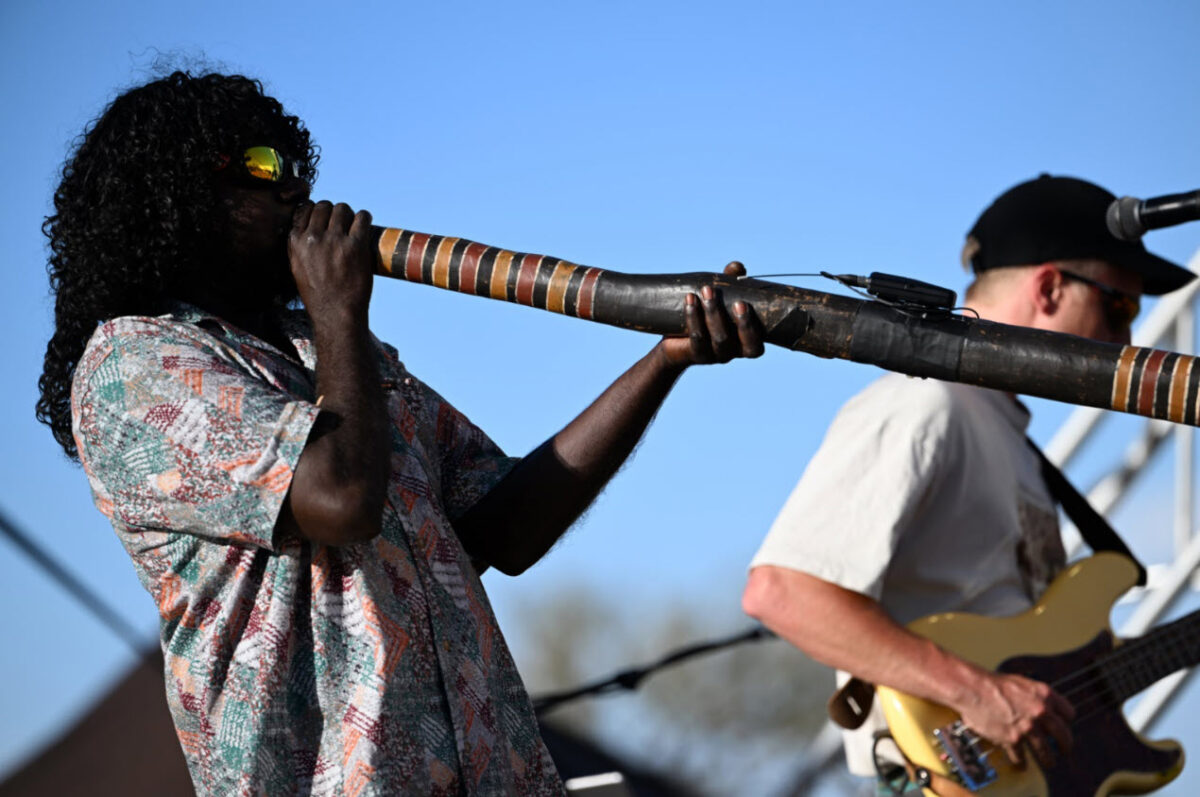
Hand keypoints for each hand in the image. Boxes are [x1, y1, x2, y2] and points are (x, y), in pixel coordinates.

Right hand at [289, 200, 374, 324]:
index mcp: (296, 242)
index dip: (317, 212)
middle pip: (325, 206)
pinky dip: (364, 218)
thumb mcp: (297, 268)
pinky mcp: (356, 246)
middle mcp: (314, 238)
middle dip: (333, 212)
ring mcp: (335, 241)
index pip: (305, 209)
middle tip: (341, 224)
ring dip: (349, 215)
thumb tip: (307, 228)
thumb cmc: (318, 295)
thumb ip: (299, 247)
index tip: (325, 220)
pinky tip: (365, 226)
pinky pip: (362, 217)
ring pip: (343, 209)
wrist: (336, 314)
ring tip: (353, 226)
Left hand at [658, 261, 765, 367]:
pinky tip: (690, 300)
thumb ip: (731, 283)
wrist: (676, 338)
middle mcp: (732, 353)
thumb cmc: (706, 315)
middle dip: (741, 323)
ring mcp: (714, 356)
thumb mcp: (720, 298)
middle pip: (742, 343)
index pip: (756, 347)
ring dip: (714, 313)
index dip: (753, 329)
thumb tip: (737, 266)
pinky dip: (694, 317)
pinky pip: (697, 338)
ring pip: (720, 339)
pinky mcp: (696, 354)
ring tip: (706, 290)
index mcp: (744, 343)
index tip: (744, 303)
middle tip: (737, 302)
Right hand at [957, 671, 1073, 769]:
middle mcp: (1040, 712)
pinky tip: (1021, 765)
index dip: (1067, 721)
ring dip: (1048, 760)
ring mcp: (1027, 727)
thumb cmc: (993, 683)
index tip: (1064, 726)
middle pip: (1063, 735)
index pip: (1069, 713)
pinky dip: (1021, 763)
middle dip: (1065, 745)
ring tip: (1049, 763)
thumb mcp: (1022, 683)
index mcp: (1045, 695)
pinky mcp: (1012, 739)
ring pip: (1045, 751)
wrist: (973, 689)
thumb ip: (1037, 696)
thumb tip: (1043, 708)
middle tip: (1065, 750)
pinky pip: (1021, 757)